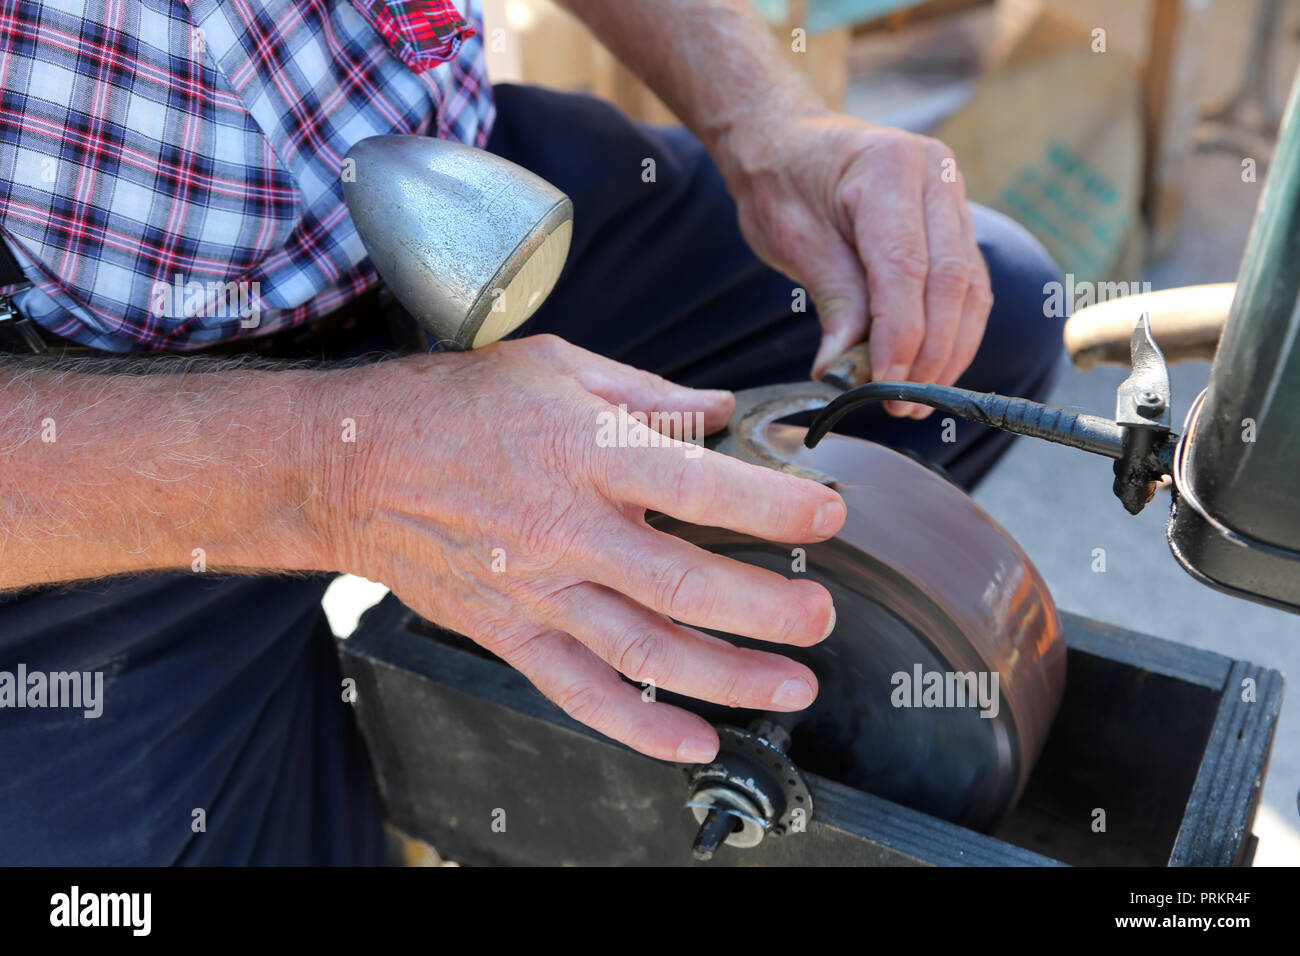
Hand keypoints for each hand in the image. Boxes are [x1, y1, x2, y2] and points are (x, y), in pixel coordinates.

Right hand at [321, 335, 844, 761]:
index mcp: (588, 451)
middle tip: (821, 619)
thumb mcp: (556, 367)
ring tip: (791, 687)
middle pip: (685, 583)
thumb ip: (648, 393)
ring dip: (727, 676)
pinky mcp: (509, 630)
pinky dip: (639, 723)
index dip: (774, 506)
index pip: (702, 485)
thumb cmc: (453, 407)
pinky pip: (580, 691)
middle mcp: (568, 528)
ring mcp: (537, 589)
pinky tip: (694, 739)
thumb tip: (719, 410)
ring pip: (644, 649)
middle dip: (768, 609)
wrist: (353, 464)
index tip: (827, 516)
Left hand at [719, 111, 992, 417]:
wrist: (787, 140)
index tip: (885, 384)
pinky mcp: (956, 222)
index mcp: (889, 168)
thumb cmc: (782, 182)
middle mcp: (936, 174)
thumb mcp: (792, 239)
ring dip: (949, 351)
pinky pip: (967, 285)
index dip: (902, 334)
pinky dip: (952, 332)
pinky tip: (930, 369)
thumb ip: (833, 300)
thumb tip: (841, 369)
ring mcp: (953, 196)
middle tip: (903, 405)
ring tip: (915, 399)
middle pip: (951, 280)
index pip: (906, 266)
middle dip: (932, 353)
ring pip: (970, 288)